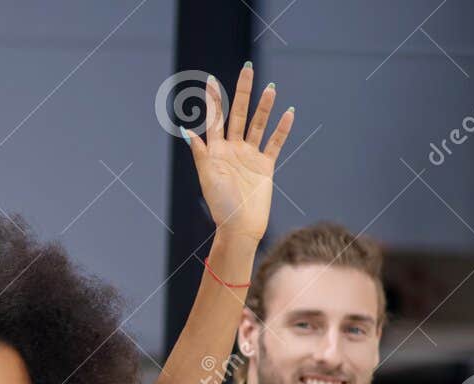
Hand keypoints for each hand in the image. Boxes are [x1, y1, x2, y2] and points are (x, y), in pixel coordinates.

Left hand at [182, 63, 293, 241]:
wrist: (240, 225)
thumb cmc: (220, 204)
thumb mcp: (206, 175)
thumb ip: (200, 151)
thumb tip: (185, 129)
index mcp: (216, 151)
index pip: (215, 119)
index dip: (213, 100)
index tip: (211, 79)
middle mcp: (233, 149)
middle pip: (239, 114)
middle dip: (243, 92)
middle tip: (247, 69)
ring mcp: (250, 156)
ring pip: (258, 125)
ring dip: (265, 106)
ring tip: (271, 87)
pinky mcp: (265, 165)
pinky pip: (275, 143)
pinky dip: (282, 129)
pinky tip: (288, 113)